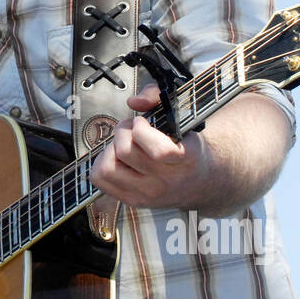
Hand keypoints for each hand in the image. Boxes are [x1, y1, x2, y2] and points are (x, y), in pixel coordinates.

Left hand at [90, 84, 210, 208]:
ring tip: (122, 144)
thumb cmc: (187, 147)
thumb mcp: (182, 118)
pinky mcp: (133, 201)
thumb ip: (158, 97)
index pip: (159, 150)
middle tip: (130, 129)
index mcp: (186, 159)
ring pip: (108, 168)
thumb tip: (134, 101)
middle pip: (125, 152)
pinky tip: (116, 158)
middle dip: (122, 131)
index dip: (142, 129)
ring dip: (110, 149)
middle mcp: (167, 180)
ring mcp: (149, 194)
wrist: (199, 182)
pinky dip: (102, 163)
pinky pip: (100, 180)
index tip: (142, 122)